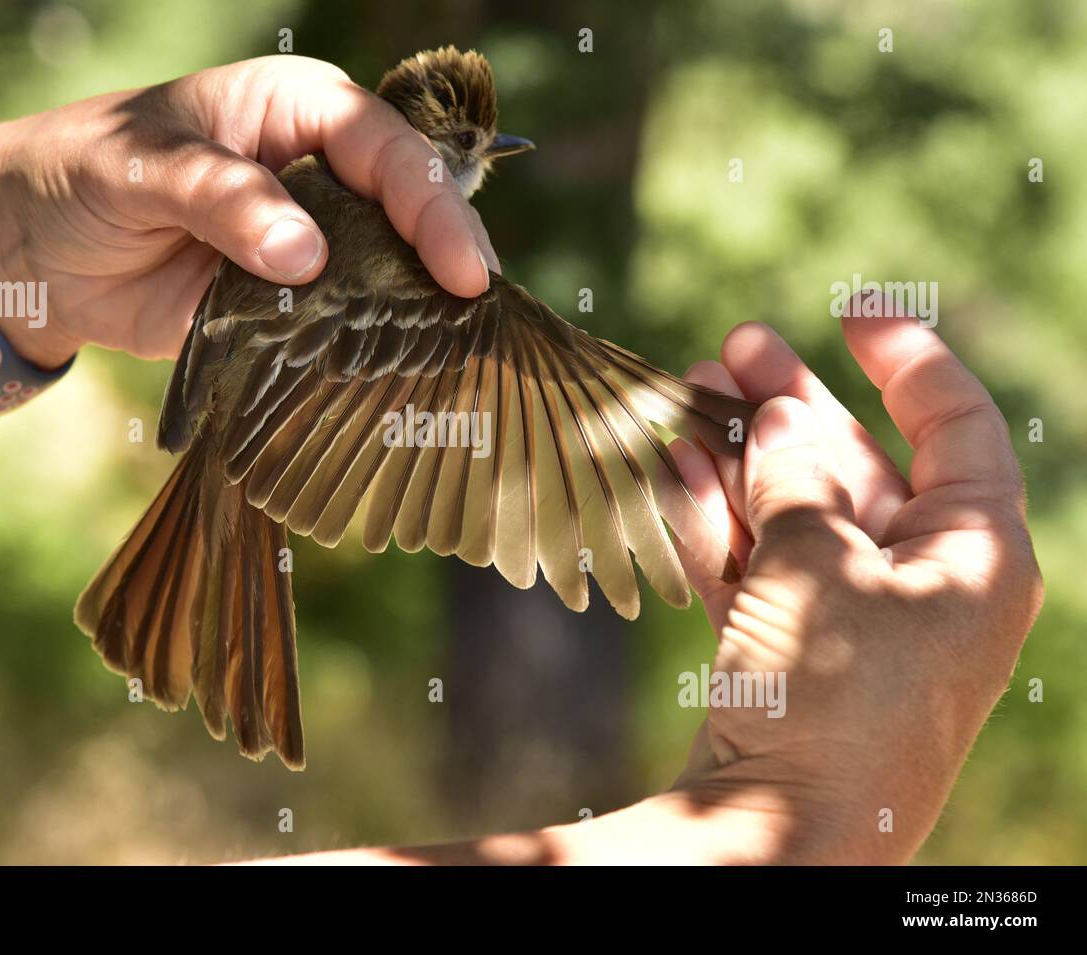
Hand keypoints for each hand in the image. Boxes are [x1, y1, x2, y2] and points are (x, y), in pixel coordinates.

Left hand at [0, 56, 497, 365]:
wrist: (29, 250)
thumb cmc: (80, 172)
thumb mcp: (142, 167)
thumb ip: (224, 198)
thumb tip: (307, 255)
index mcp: (294, 111)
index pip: (381, 145)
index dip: (427, 200)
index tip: (456, 266)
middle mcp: (317, 175)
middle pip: (404, 208)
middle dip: (444, 253)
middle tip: (475, 306)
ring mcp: (308, 245)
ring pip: (383, 271)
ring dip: (414, 308)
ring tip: (456, 348)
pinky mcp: (288, 306)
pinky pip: (339, 326)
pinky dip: (364, 351)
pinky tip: (395, 375)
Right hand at [659, 296, 1043, 862]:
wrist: (781, 831)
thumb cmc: (829, 693)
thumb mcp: (815, 559)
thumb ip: (796, 473)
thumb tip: (784, 411)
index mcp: (976, 554)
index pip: (958, 425)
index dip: (906, 358)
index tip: (849, 310)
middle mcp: (929, 584)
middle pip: (862, 462)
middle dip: (793, 405)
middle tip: (731, 351)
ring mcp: (861, 621)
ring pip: (802, 512)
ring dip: (744, 459)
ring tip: (687, 403)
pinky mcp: (803, 654)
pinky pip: (770, 565)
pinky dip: (728, 522)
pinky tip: (680, 474)